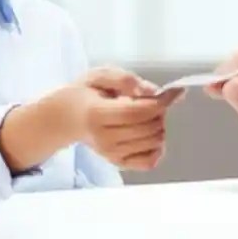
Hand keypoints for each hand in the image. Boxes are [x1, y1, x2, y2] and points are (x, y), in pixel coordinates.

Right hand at [58, 66, 180, 170]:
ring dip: (159, 127)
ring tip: (146, 116)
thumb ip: (127, 80)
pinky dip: (157, 149)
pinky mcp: (117, 163)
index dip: (160, 102)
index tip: (173, 92)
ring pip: (153, 143)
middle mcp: (104, 139)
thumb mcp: (100, 75)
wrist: (65, 118)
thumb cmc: (84, 94)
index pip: (136, 112)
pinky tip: (150, 135)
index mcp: (97, 114)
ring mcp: (111, 154)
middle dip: (160, 112)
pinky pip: (148, 162)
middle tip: (152, 101)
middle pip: (148, 128)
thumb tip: (154, 92)